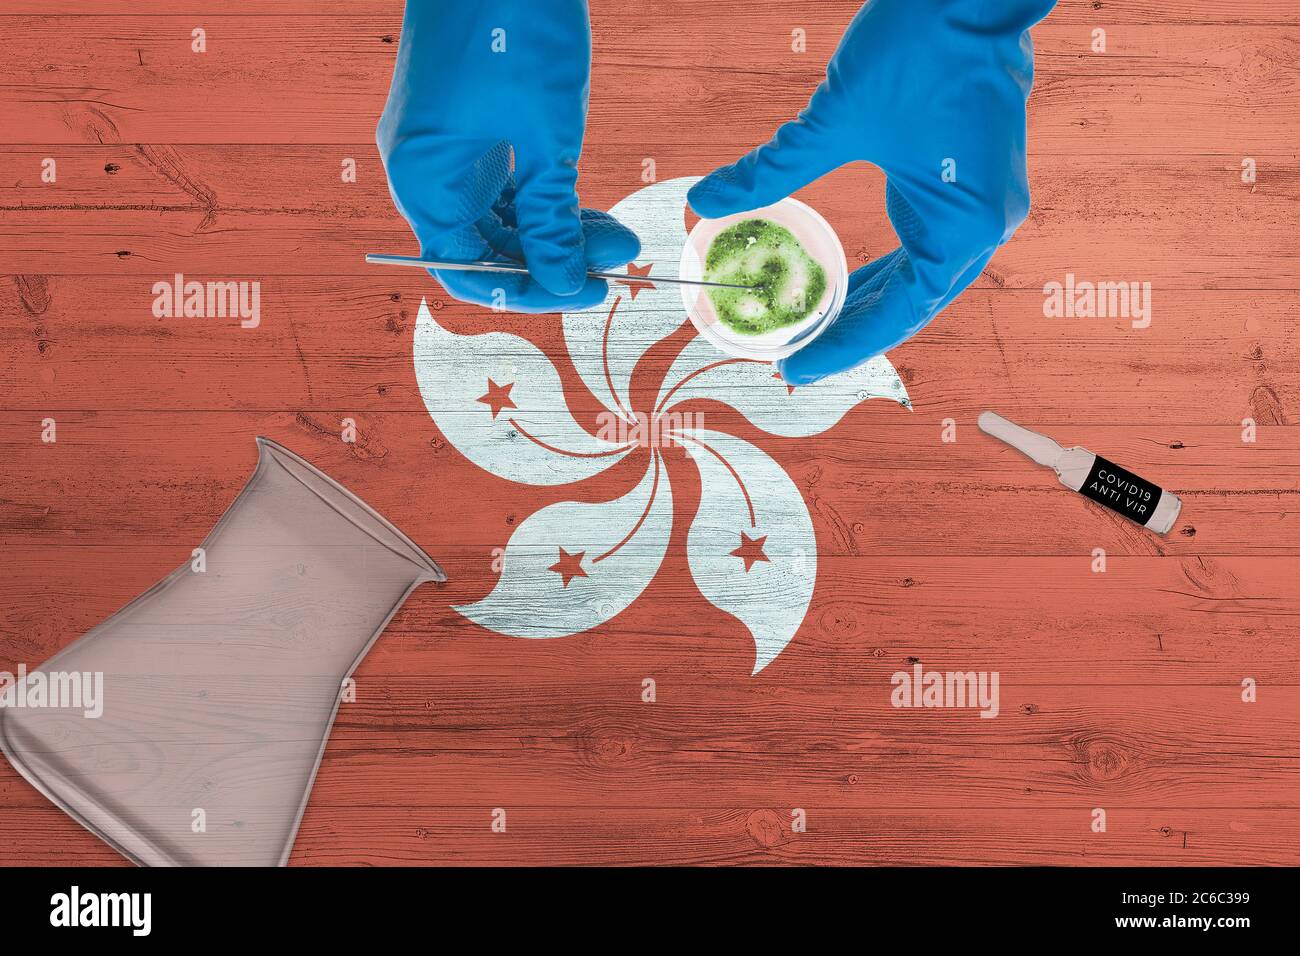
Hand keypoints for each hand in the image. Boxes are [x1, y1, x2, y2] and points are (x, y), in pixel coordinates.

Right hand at [377, 0, 638, 312]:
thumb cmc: (514, 27)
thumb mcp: (546, 139)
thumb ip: (552, 220)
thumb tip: (564, 285)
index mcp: (423, 180)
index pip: (467, 271)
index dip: (527, 293)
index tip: (585, 293)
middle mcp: (422, 169)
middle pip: (485, 247)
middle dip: (552, 259)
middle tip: (617, 262)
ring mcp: (442, 146)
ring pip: (498, 217)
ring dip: (554, 231)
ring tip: (617, 235)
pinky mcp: (463, 126)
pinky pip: (499, 183)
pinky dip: (542, 198)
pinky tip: (587, 206)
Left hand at [688, 0, 1055, 382]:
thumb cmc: (916, 46)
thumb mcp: (833, 118)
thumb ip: (772, 169)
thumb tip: (707, 199)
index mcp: (962, 227)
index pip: (898, 314)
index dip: (843, 346)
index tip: (794, 369)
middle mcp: (984, 228)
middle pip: (912, 305)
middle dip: (852, 332)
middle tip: (794, 358)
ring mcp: (985, 207)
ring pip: (922, 279)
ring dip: (870, 302)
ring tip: (814, 328)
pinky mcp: (975, 184)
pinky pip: (929, 246)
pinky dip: (889, 268)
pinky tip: (848, 281)